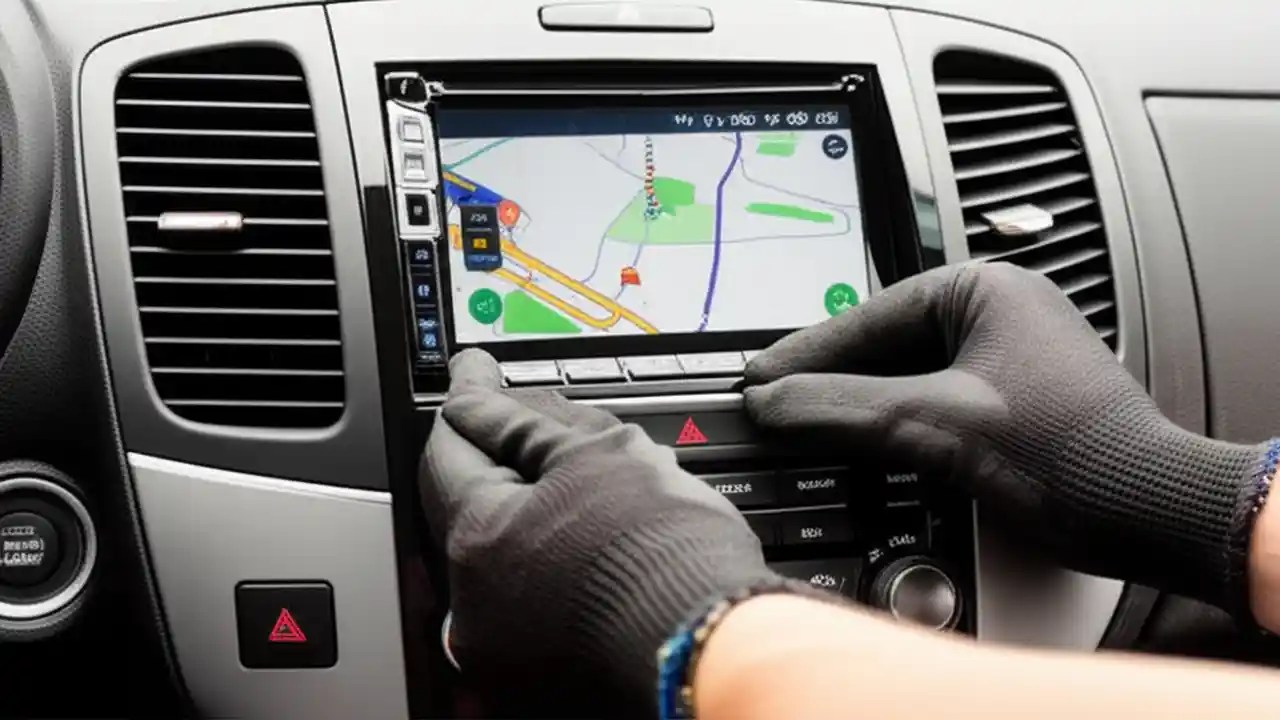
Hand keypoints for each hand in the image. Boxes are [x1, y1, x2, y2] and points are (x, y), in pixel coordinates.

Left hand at [420, 350, 776, 716]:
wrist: (722, 643)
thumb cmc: (669, 554)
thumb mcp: (595, 456)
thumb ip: (518, 423)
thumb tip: (473, 396)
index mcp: (477, 544)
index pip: (447, 451)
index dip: (468, 402)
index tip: (478, 375)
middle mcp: (473, 607)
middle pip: (471, 505)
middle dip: (502, 459)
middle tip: (539, 425)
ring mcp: (505, 647)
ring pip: (504, 551)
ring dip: (532, 511)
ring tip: (589, 484)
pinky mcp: (541, 673)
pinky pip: (530, 596)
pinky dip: (551, 559)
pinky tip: (597, 538)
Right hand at [744, 263, 1265, 614]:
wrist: (1148, 511)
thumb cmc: (1066, 452)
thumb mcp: (932, 424)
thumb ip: (842, 408)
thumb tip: (774, 401)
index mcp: (985, 289)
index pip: (869, 316)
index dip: (807, 352)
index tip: (762, 377)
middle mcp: (1000, 310)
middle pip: (886, 343)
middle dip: (831, 378)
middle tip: (774, 402)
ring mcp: (1010, 354)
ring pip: (908, 374)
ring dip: (860, 402)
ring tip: (807, 423)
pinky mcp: (1015, 398)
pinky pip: (934, 398)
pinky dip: (895, 420)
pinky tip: (865, 441)